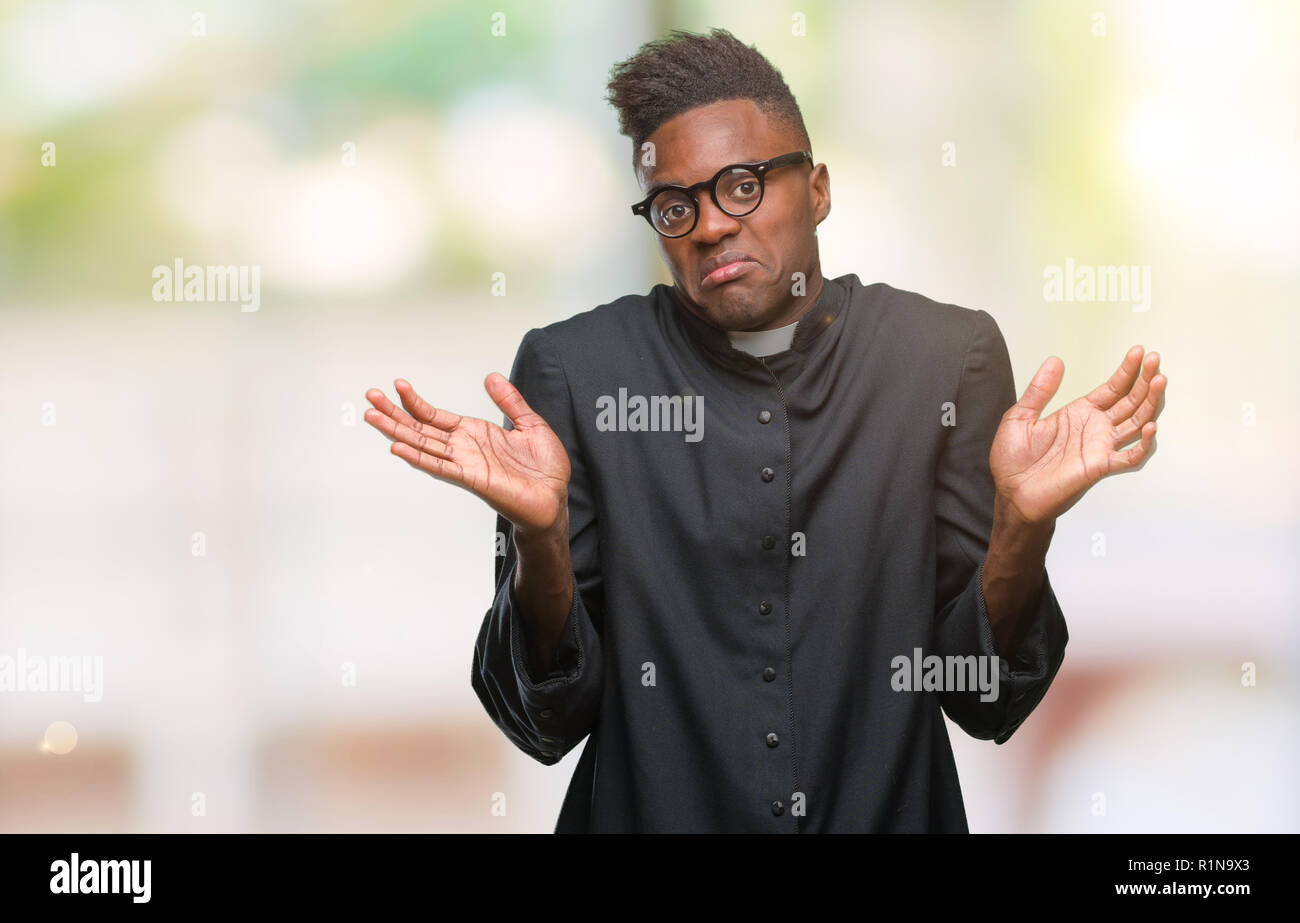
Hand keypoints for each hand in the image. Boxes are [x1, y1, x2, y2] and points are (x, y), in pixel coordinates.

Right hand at [364, 374, 571, 535]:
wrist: (556, 497)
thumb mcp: (530, 423)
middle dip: (394, 413)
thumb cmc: (545, 468)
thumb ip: (509, 401)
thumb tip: (492, 377)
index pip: (436, 416)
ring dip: (397, 431)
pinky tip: (398, 447)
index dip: (416, 402)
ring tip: (373, 416)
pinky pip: (440, 466)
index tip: (397, 386)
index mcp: (475, 433)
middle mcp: (464, 448)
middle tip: (370, 397)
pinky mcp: (472, 478)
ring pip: (423, 445)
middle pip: (421, 428)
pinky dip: (418, 457)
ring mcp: (465, 463)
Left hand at [990, 345, 1165, 523]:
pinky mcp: (1100, 467)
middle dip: (1145, 380)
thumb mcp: (1020, 416)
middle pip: (1131, 401)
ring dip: (1151, 403)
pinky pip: (1131, 457)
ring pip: (1138, 422)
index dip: (1127, 371)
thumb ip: (1039, 390)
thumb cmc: (1013, 460)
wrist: (1010, 493)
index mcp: (1079, 413)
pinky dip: (1145, 444)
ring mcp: (1100, 447)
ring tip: (1159, 381)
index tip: (1139, 352)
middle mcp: (1095, 428)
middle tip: (1155, 360)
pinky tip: (1151, 426)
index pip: (1113, 388)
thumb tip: (1054, 361)